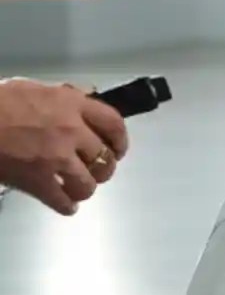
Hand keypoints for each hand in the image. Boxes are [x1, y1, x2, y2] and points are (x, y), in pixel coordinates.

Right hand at [0, 79, 127, 214]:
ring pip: (88, 184)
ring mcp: (56, 159)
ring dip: (86, 188)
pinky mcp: (37, 181)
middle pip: (105, 158)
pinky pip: (62, 201)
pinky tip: (66, 205)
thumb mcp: (33, 87)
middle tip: (96, 171)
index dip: (120, 140)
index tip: (118, 149)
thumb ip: (63, 95)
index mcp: (71, 105)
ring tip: (78, 188)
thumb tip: (84, 95)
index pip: (113, 123)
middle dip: (104, 168)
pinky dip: (67, 206)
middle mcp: (71, 132)